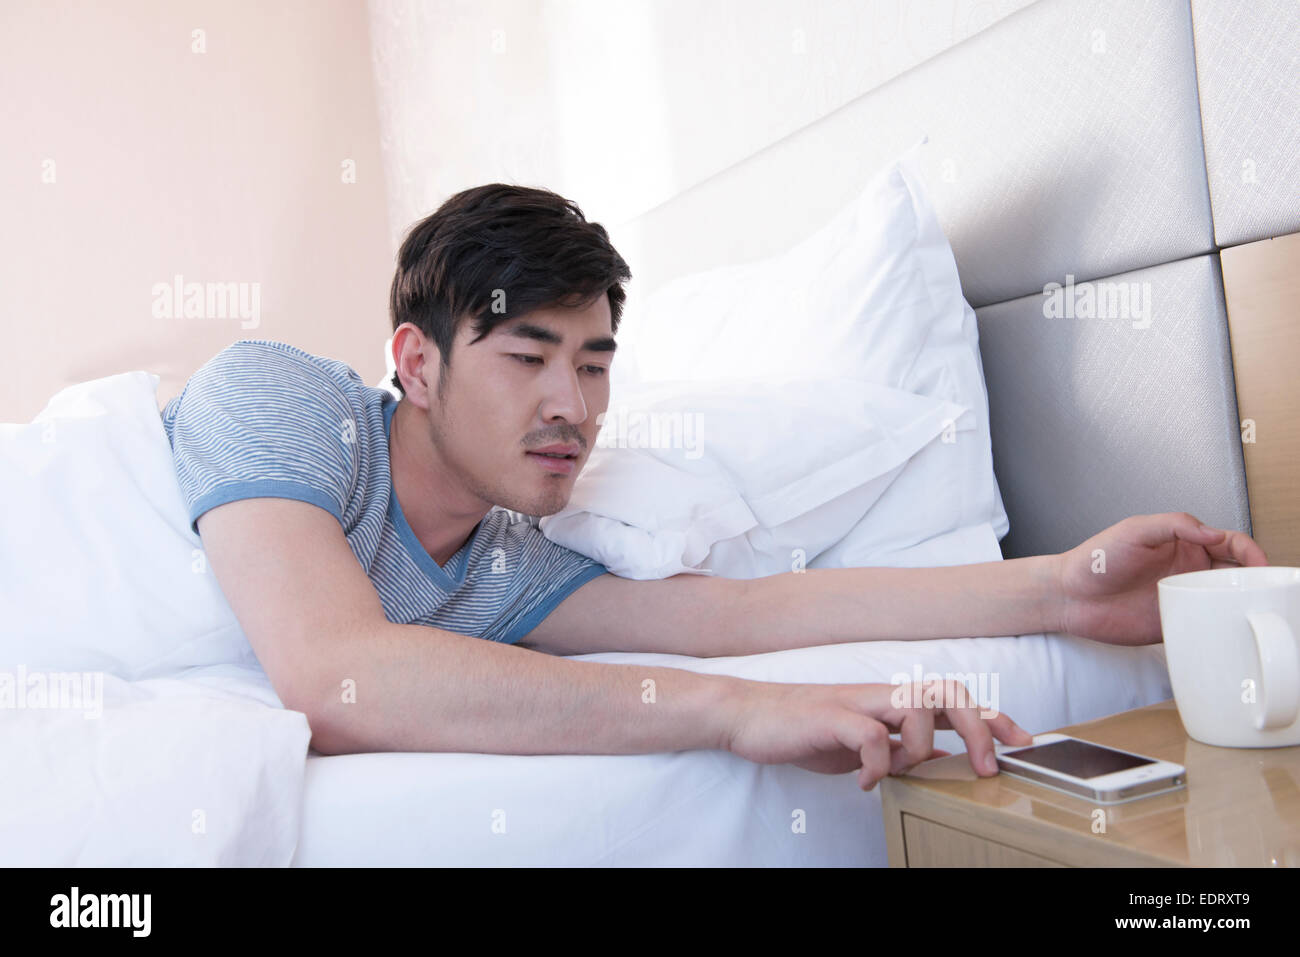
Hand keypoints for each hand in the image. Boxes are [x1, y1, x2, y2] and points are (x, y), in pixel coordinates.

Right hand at [725, 679, 1033, 790]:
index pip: (955, 700)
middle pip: (948, 693)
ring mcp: (857, 701)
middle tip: (986, 768)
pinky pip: (869, 735)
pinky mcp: (831, 715)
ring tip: (905, 772)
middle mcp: (881, 695)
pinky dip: (876, 764)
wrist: (750, 716)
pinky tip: (864, 782)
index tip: (1023, 742)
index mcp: (892, 702)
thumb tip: (941, 760)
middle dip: (980, 727)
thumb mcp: (862, 744)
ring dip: (922, 747)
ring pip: (916, 706)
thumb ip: (899, 747)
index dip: (994, 717)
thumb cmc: (805, 729)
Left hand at [1054, 512, 1268, 644]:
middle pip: (1237, 574)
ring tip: (1259, 614)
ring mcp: (1183, 599)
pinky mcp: (1175, 625)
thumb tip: (1214, 533)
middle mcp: (1188, 571)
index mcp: (1184, 545)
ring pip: (1227, 602)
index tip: (1261, 564)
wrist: (1069, 597)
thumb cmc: (1096, 559)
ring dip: (1244, 607)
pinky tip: (1232, 634)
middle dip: (1258, 581)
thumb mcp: (1134, 530)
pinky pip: (1206, 628)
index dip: (1251, 552)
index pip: (1230, 544)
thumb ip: (1174, 525)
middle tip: (1270, 593)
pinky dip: (1222, 631)